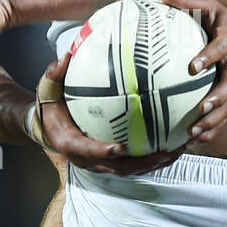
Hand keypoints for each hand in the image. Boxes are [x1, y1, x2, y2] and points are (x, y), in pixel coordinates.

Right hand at [36, 54, 183, 176]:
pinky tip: (173, 146)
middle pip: (118, 167)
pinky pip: (135, 163)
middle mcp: (87, 158)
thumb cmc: (51, 108)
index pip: (87, 150)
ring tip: (178, 150)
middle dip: (142, 163)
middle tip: (163, 152)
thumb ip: (55, 76)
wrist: (49, 128)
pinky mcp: (112, 161)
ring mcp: (101, 162)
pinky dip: (154, 158)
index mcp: (70, 143)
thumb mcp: (48, 91)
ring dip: (155, 163)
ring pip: (131, 169)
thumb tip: (65, 57)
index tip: (118, 148)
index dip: (102, 152)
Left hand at [160, 0, 226, 141]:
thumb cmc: (220, 23)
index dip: (209, 57)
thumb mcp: (208, 6)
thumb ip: (187, 2)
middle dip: (218, 98)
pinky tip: (196, 140)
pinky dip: (213, 129)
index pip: (221, 49)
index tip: (193, 67)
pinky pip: (225, 116)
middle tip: (201, 108)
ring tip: (194, 132)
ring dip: (214, 120)